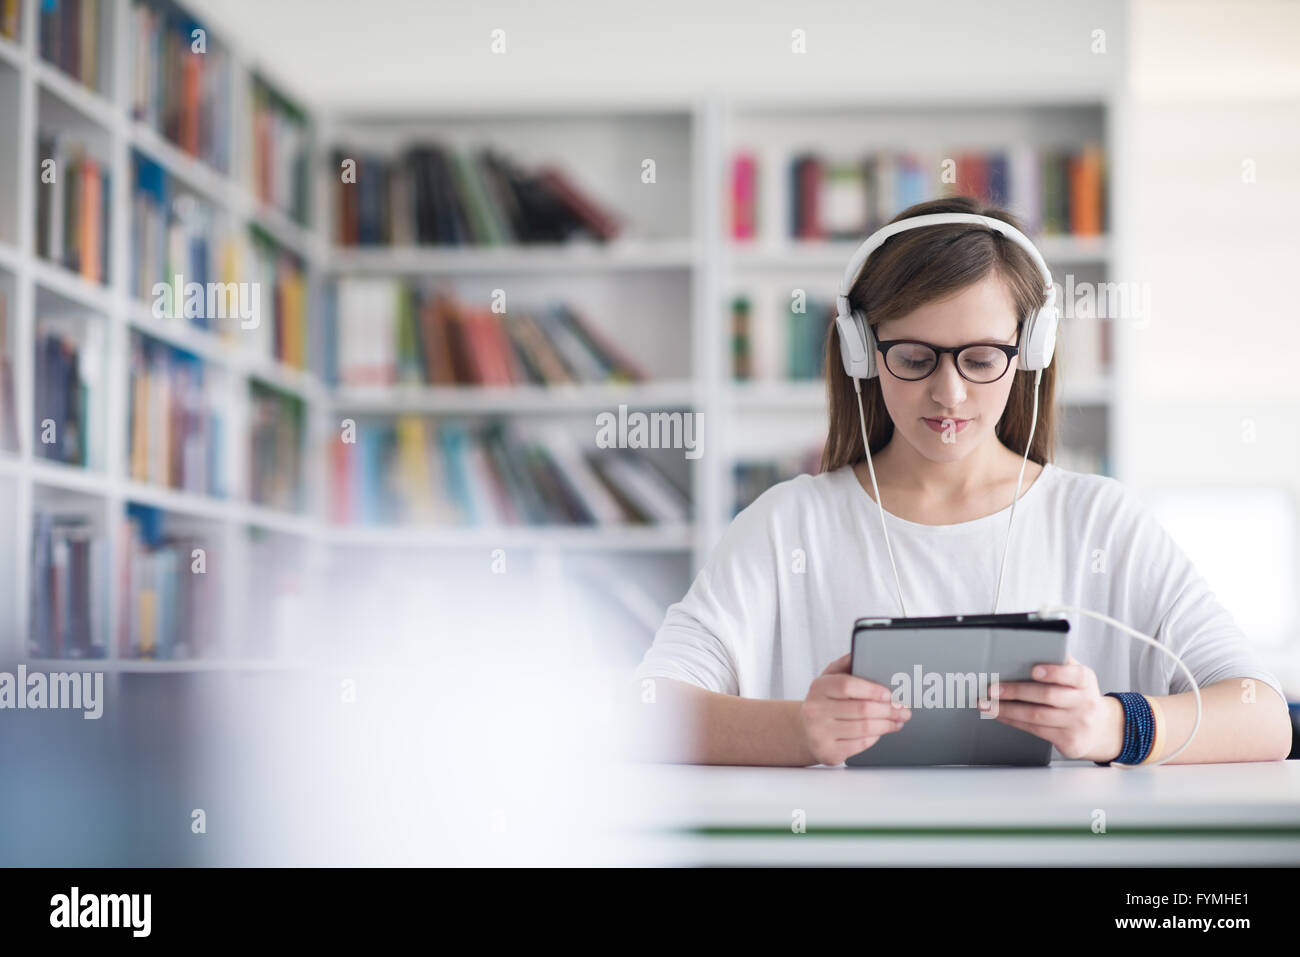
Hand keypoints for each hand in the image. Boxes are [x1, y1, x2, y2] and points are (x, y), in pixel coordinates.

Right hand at [800, 653, 910, 765]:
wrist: (804, 730)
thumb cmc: (824, 701)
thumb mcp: (830, 678)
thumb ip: (846, 664)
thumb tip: (862, 649)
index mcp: (819, 687)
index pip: (847, 686)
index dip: (871, 690)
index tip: (889, 694)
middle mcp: (815, 710)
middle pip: (861, 710)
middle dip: (889, 710)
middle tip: (904, 710)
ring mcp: (819, 733)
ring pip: (864, 729)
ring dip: (887, 725)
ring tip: (898, 721)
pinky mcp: (827, 752)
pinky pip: (860, 745)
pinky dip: (875, 737)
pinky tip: (881, 731)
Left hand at [980, 653, 1122, 761]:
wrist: (1100, 729)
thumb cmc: (1080, 696)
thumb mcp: (1077, 677)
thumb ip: (1059, 662)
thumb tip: (1031, 646)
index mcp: (1086, 681)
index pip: (1074, 675)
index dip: (1054, 672)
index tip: (1034, 670)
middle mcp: (1084, 702)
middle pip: (1049, 696)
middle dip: (1017, 691)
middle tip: (993, 688)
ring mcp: (1077, 723)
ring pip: (1037, 716)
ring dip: (1007, 710)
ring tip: (987, 704)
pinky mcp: (1068, 741)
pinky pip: (1035, 730)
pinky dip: (1014, 721)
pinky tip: (1000, 715)